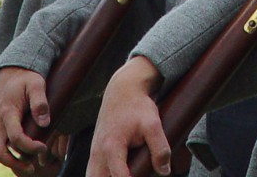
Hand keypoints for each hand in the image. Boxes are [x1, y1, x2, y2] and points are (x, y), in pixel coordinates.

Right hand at [0, 67, 55, 173]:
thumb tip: (45, 123)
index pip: (15, 137)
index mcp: (7, 112)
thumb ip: (40, 102)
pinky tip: (22, 155)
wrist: (11, 72)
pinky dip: (6, 154)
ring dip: (9, 161)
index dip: (30, 147)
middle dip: (13, 163)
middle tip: (32, 167)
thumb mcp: (37, 84)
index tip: (44, 147)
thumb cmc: (27, 78)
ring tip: (28, 165)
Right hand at [88, 57, 168, 176]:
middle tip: (132, 175)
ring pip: (92, 176)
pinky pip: (92, 171)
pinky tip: (115, 173)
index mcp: (112, 147)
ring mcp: (93, 151)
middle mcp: (98, 152)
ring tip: (125, 173)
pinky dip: (101, 176)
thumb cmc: (138, 106)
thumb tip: (164, 171)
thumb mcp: (153, 124)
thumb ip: (160, 149)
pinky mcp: (94, 150)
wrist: (123, 89)